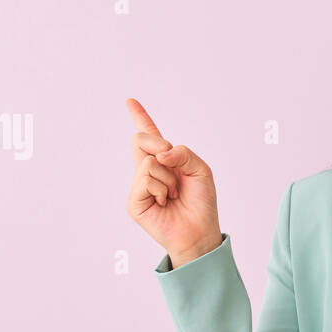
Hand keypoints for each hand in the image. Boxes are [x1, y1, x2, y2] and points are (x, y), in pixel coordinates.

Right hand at [125, 98, 222, 265]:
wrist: (199, 231)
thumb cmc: (201, 202)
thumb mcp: (201, 171)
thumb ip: (183, 153)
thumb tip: (160, 154)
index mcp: (165, 161)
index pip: (150, 135)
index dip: (140, 117)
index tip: (130, 101)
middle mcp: (148, 170)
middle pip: (141, 139)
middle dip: (161, 146)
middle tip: (175, 169)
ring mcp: (139, 185)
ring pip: (148, 162)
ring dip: (168, 178)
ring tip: (174, 194)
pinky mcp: (134, 201)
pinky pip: (145, 179)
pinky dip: (161, 189)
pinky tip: (165, 202)